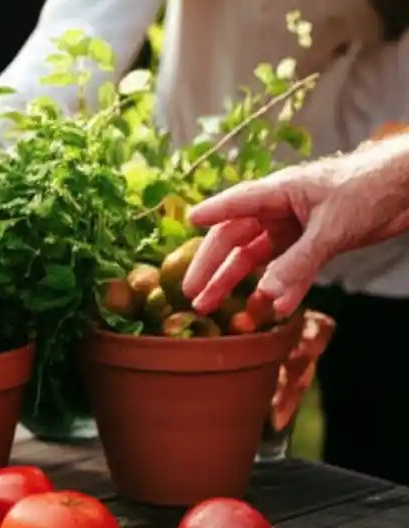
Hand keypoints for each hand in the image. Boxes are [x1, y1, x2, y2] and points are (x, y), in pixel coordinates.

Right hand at [183, 135, 408, 316]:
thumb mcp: (332, 228)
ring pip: (256, 259)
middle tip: (192, 293)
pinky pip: (288, 270)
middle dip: (213, 267)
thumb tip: (267, 295)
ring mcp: (296, 229)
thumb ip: (299, 262)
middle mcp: (280, 210)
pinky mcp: (315, 244)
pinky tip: (269, 308)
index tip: (187, 223)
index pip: (235, 205)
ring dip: (236, 283)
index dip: (211, 214)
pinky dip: (279, 288)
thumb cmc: (371, 188)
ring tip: (212, 306)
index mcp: (279, 193)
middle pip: (236, 239)